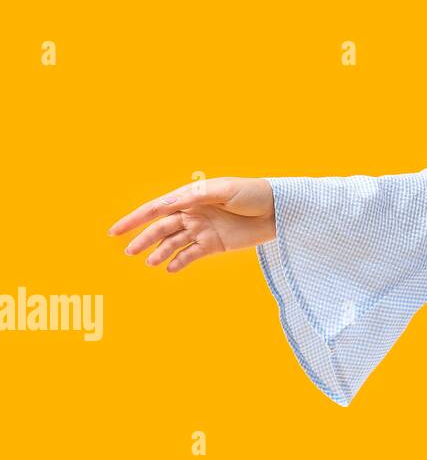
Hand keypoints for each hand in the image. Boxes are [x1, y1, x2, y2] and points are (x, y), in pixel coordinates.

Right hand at [107, 177, 276, 272]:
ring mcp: (202, 229)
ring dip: (160, 252)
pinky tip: (169, 269)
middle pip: (161, 227)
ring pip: (173, 242)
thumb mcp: (226, 190)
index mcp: (192, 197)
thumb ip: (199, 197)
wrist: (279, 211)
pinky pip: (191, 255)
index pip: (157, 208)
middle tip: (129, 252)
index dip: (134, 219)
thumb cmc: (253, 193)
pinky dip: (179, 262)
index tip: (114, 231)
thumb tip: (174, 202)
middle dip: (144, 239)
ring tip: (150, 263)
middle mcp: (193, 213)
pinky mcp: (214, 244)